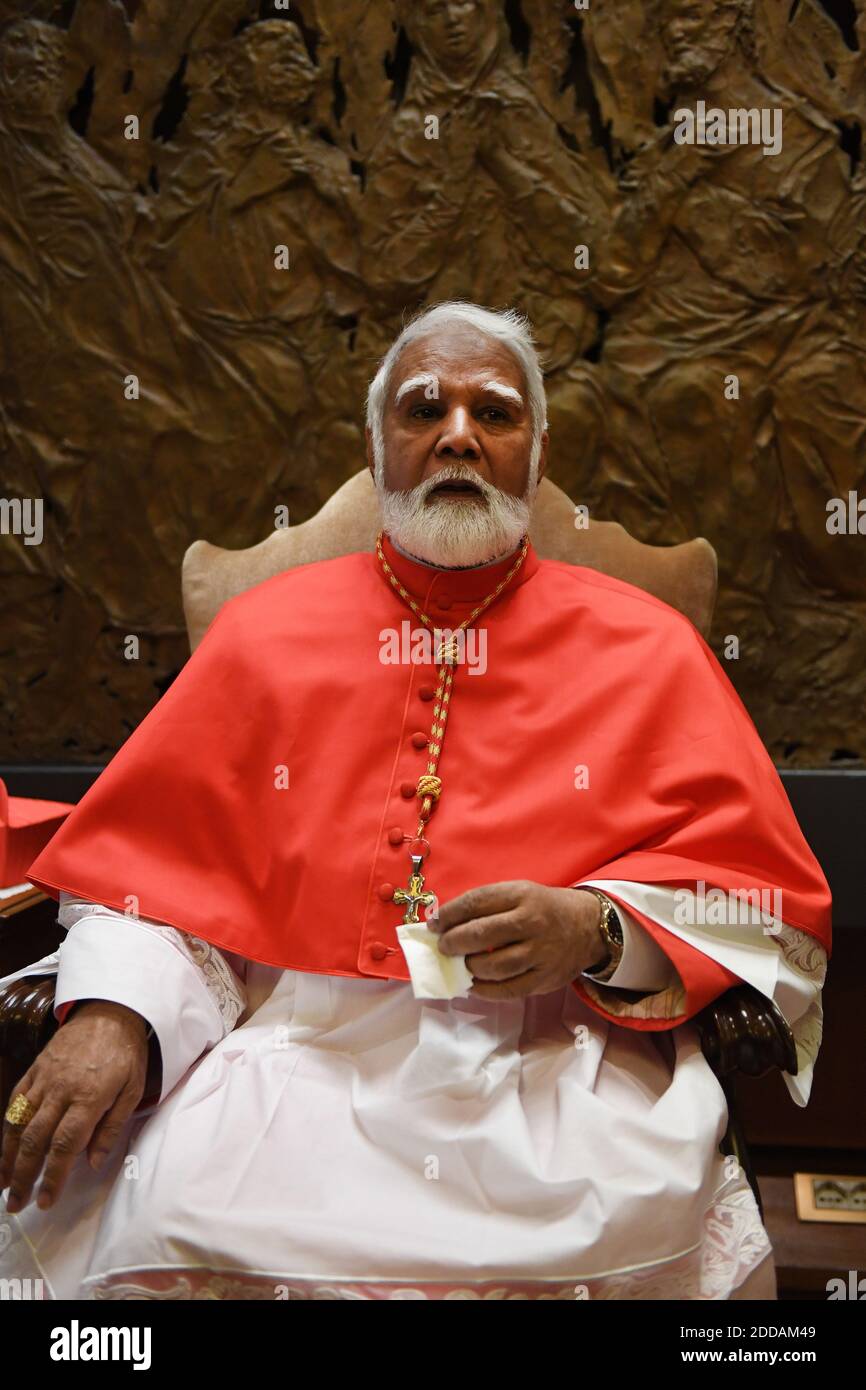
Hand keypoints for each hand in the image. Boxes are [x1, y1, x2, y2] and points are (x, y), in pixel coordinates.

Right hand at [0, 1001, 149, 1213]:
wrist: (109, 1011)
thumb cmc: (126, 1052)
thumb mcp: (134, 1089)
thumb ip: (112, 1127)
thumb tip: (94, 1163)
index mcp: (89, 1097)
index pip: (64, 1146)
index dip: (52, 1177)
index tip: (45, 1201)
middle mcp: (61, 1090)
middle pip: (35, 1140)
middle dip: (23, 1176)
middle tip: (16, 1204)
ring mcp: (44, 1079)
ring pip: (18, 1123)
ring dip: (7, 1156)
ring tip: (3, 1184)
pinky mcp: (35, 1070)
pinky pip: (16, 1101)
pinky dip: (6, 1126)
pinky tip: (4, 1147)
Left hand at [430, 881, 605, 999]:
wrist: (588, 926)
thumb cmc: (542, 909)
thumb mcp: (518, 893)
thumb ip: (485, 905)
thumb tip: (444, 924)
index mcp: (522, 895)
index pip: (476, 903)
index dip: (449, 915)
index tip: (434, 924)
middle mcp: (532, 922)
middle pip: (481, 935)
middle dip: (453, 942)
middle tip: (444, 946)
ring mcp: (540, 953)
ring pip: (493, 966)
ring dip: (468, 967)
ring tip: (461, 964)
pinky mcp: (545, 979)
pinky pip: (508, 990)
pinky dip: (485, 990)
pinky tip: (474, 985)